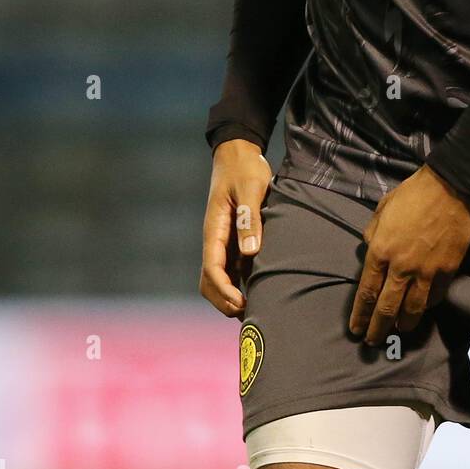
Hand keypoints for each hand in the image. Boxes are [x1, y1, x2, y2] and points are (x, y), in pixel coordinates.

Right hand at [199, 139, 273, 316]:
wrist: (239, 153)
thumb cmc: (244, 168)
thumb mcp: (250, 188)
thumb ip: (250, 218)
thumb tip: (249, 252)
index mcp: (214, 229)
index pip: (211, 269)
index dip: (224, 290)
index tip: (240, 303)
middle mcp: (215, 239)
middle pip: (209, 281)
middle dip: (223, 301)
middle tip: (248, 315)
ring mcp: (223, 240)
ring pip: (219, 278)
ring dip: (230, 297)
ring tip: (255, 312)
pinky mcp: (233, 238)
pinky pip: (232, 269)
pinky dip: (240, 284)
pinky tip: (259, 292)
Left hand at [348, 165, 469, 346]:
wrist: (450, 188)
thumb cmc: (412, 194)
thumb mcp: (382, 208)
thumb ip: (373, 233)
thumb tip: (369, 249)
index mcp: (380, 250)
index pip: (366, 292)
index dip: (360, 315)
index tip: (356, 329)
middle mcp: (400, 267)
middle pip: (386, 308)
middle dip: (377, 329)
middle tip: (372, 342)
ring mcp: (425, 271)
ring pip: (412, 310)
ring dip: (403, 324)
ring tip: (398, 331)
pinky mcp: (447, 271)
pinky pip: (435, 297)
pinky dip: (427, 306)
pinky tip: (423, 308)